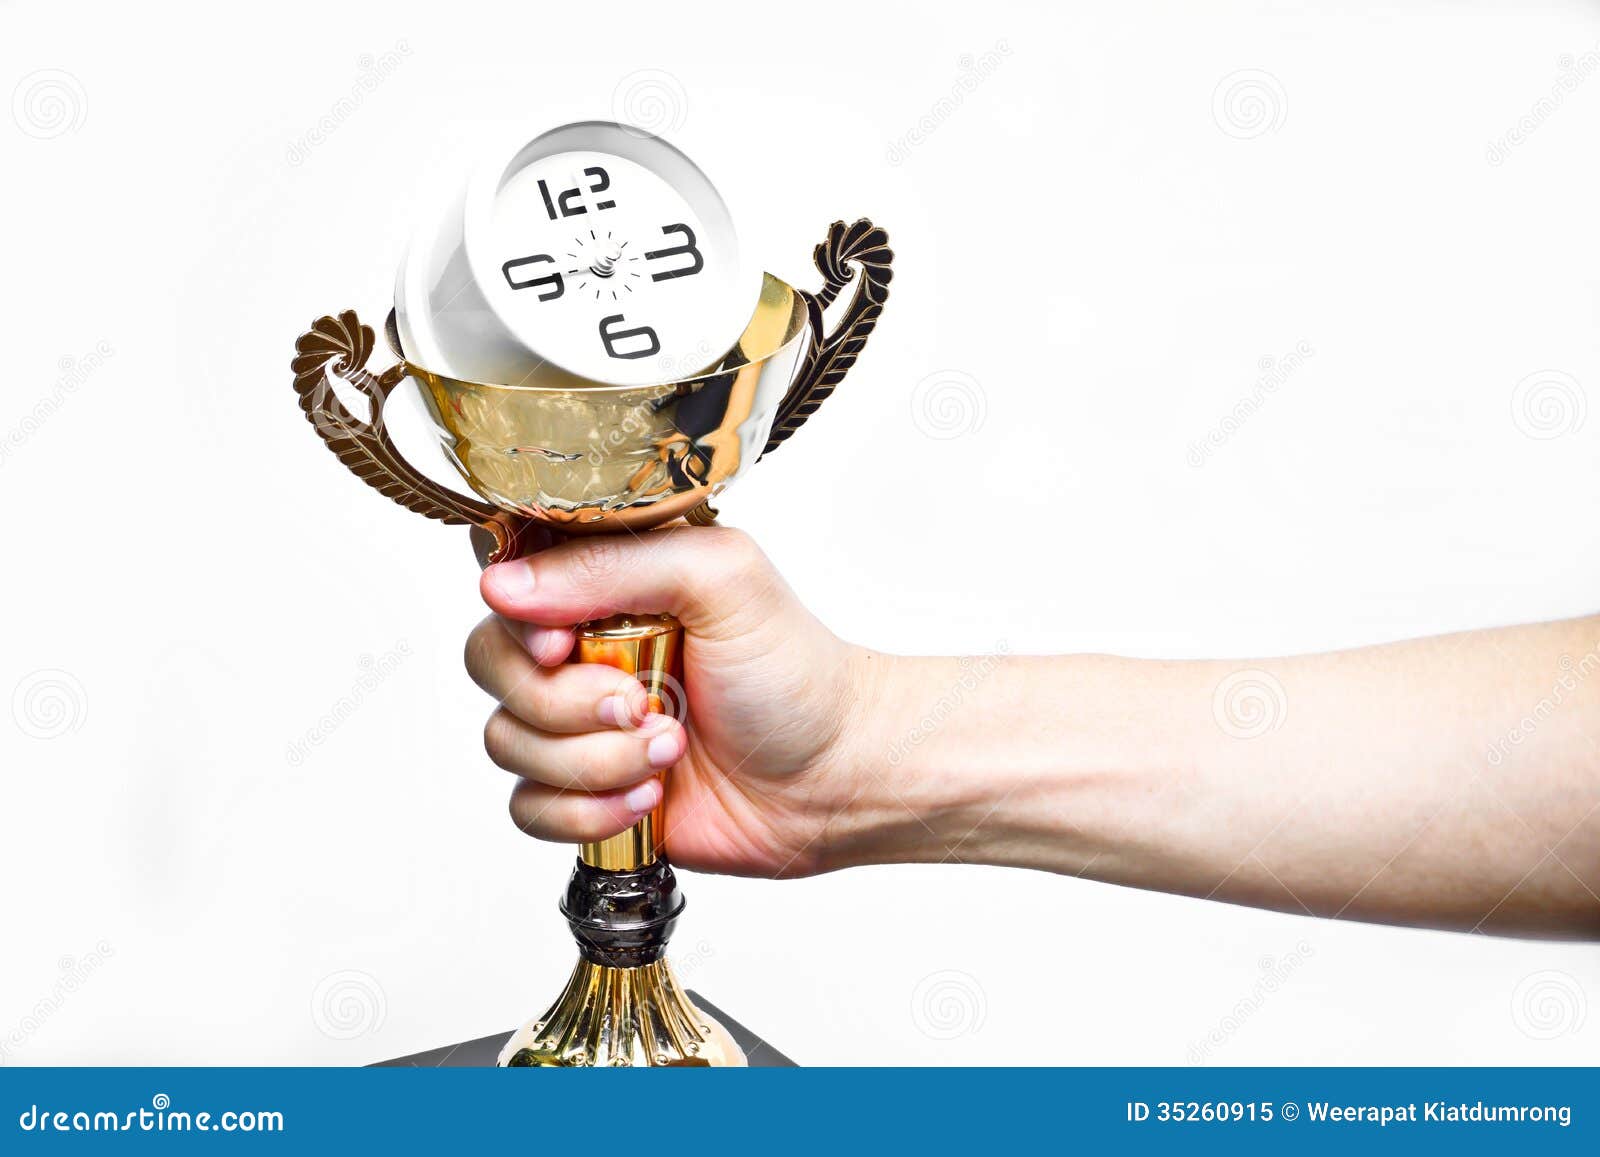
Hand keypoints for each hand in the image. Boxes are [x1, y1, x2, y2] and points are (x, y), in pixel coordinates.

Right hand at [468, 525, 874, 877]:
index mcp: (609, 587)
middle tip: (639, 704)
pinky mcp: (589, 795)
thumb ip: (611, 565)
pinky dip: (587, 812)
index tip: (562, 646)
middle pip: (491, 669)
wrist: (838, 776)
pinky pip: (529, 810)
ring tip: (669, 752)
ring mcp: (583, 727)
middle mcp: (585, 652)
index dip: (519, 625)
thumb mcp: (721, 580)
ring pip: (508, 744)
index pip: (508, 590)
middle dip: (563, 701)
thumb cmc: (796, 673)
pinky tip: (650, 798)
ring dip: (592, 760)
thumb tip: (502, 583)